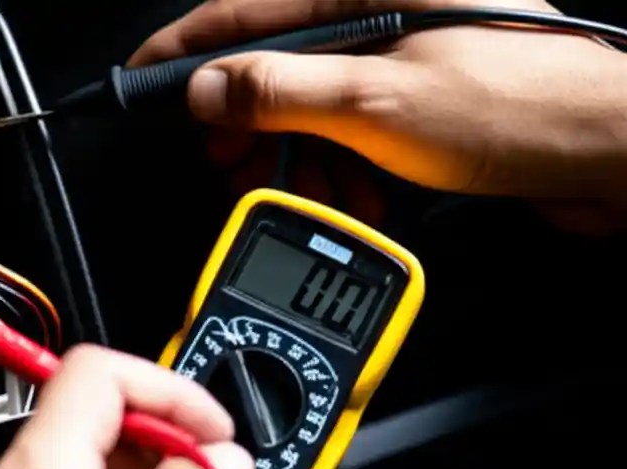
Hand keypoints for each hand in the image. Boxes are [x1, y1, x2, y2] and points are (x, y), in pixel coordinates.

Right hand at [131, 0, 626, 231]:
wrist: (618, 150)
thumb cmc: (524, 107)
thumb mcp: (376, 102)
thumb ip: (280, 92)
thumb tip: (210, 88)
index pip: (245, 11)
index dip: (185, 49)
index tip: (140, 77)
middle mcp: (383, 20)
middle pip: (276, 66)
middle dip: (244, 124)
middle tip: (224, 164)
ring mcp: (405, 65)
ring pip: (313, 112)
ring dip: (296, 162)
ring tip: (299, 194)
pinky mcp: (426, 109)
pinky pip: (355, 139)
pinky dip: (341, 174)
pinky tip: (353, 199)